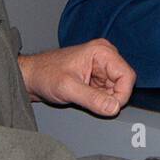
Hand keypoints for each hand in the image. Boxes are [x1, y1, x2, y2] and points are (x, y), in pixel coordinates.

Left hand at [18, 40, 134, 116]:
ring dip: (104, 99)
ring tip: (83, 96)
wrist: (31, 77)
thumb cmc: (44, 74)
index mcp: (102, 52)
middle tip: (91, 102)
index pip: (127, 76)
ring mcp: (101, 68)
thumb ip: (92, 99)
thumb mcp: (68, 88)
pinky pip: (108, 93)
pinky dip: (99, 100)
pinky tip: (83, 96)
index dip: (121, 95)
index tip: (110, 107)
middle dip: (111, 97)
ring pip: (116, 90)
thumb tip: (113, 108)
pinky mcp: (97, 78)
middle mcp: (105, 57)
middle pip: (124, 84)